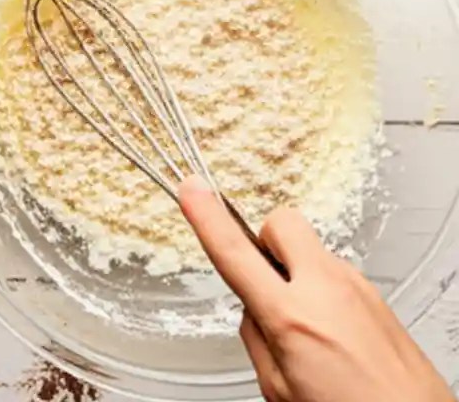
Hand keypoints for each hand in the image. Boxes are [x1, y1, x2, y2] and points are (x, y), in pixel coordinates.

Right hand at [179, 175, 452, 401]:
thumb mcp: (279, 390)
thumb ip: (256, 341)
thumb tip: (251, 311)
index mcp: (292, 317)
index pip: (235, 253)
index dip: (207, 216)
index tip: (192, 189)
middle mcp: (328, 291)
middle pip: (282, 224)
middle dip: (263, 240)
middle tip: (262, 276)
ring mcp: (358, 288)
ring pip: (309, 251)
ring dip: (294, 271)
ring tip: (304, 324)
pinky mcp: (377, 296)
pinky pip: (333, 273)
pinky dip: (320, 288)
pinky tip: (330, 329)